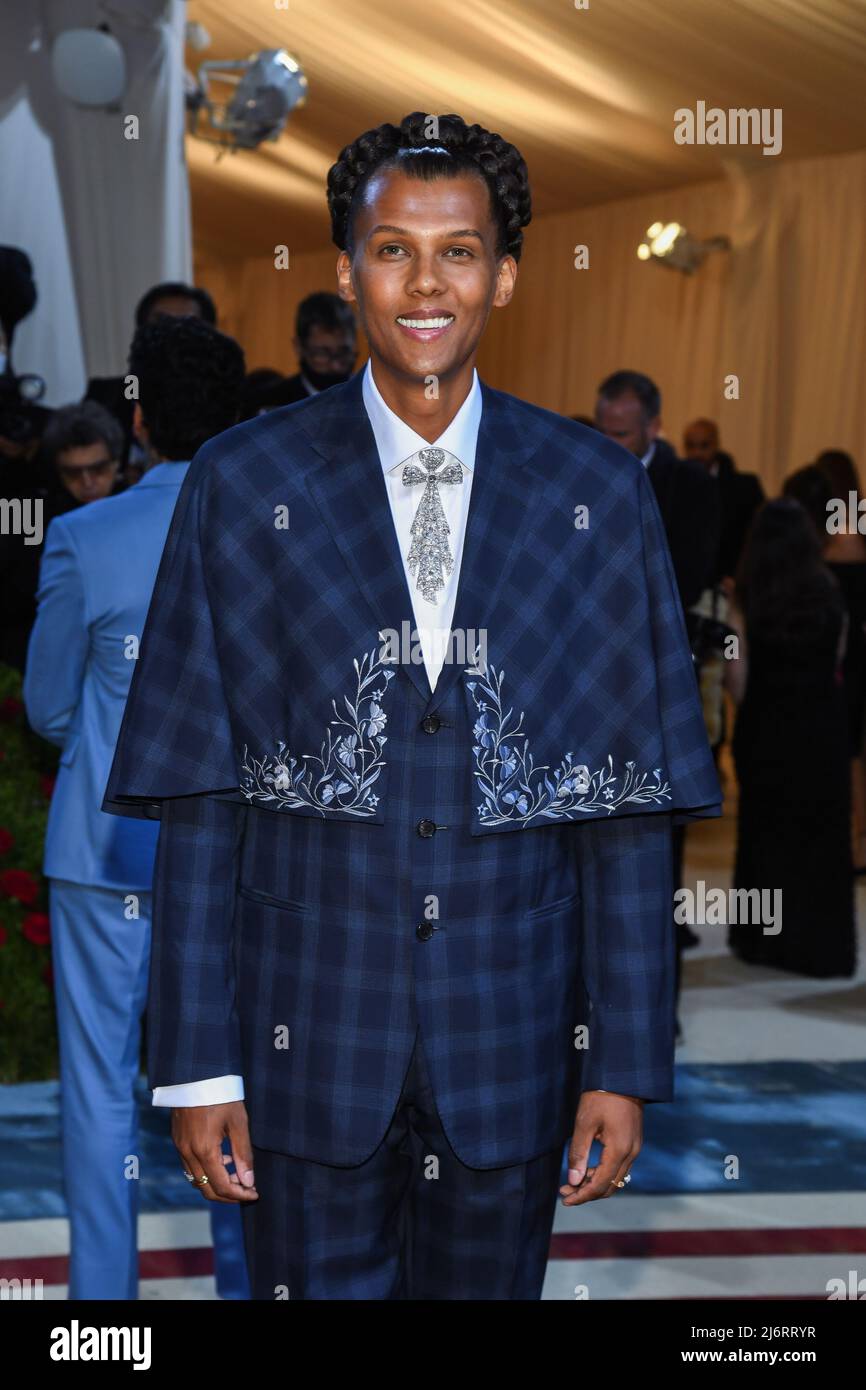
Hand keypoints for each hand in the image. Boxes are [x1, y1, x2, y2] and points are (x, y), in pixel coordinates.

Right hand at [172, 1100, 258, 1202]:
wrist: (196, 1075)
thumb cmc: (220, 1096)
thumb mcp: (238, 1122)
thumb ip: (243, 1154)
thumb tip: (249, 1181)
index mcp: (204, 1150)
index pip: (222, 1186)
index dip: (240, 1195)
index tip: (254, 1193)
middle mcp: (188, 1153)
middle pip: (206, 1189)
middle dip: (228, 1195)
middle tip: (247, 1189)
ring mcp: (180, 1148)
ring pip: (197, 1180)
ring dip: (216, 1184)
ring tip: (237, 1173)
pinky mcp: (178, 1142)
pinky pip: (190, 1168)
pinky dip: (206, 1172)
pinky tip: (222, 1160)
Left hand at [559, 1090, 642, 1205]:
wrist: (622, 1078)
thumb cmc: (601, 1097)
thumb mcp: (585, 1123)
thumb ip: (579, 1153)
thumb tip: (573, 1181)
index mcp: (620, 1150)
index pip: (600, 1184)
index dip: (582, 1195)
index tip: (565, 1200)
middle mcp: (631, 1154)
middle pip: (610, 1186)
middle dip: (587, 1192)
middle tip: (565, 1191)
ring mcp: (635, 1149)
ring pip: (616, 1178)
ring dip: (595, 1184)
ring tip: (573, 1182)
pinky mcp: (633, 1143)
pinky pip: (619, 1167)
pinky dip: (604, 1173)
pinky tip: (588, 1169)